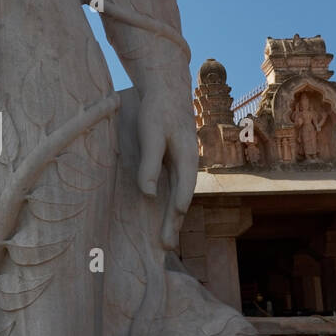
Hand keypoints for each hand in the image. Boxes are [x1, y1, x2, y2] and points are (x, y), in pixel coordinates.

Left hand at [135, 77, 197, 249]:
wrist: (166, 89)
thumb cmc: (157, 110)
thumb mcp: (151, 134)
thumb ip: (150, 164)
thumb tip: (147, 195)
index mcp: (187, 156)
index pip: (184, 187)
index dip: (178, 205)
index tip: (171, 225)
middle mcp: (188, 163)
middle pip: (181, 198)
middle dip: (173, 223)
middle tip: (167, 247)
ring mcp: (182, 164)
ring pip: (178, 196)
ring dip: (172, 218)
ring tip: (166, 240)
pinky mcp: (174, 163)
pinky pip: (173, 189)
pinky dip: (169, 205)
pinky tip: (164, 217)